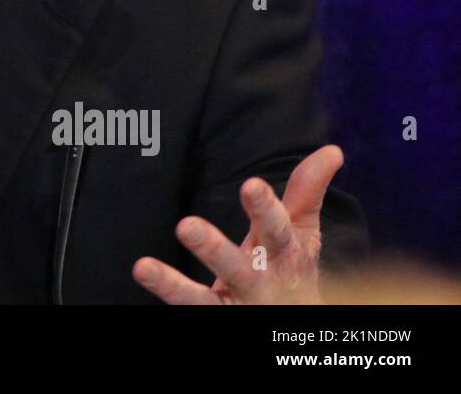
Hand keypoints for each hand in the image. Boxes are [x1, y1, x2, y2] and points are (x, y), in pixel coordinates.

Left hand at [131, 144, 343, 303]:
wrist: (294, 324)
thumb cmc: (292, 270)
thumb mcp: (302, 233)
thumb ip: (307, 192)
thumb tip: (332, 150)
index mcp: (285, 257)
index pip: (278, 231)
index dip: (266, 209)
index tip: (251, 185)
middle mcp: (263, 285)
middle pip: (240, 269)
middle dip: (215, 250)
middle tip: (186, 226)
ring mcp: (239, 304)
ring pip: (207, 299)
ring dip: (177, 285)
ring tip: (144, 266)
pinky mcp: (218, 316)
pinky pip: (191, 307)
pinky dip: (167, 291)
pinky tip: (143, 270)